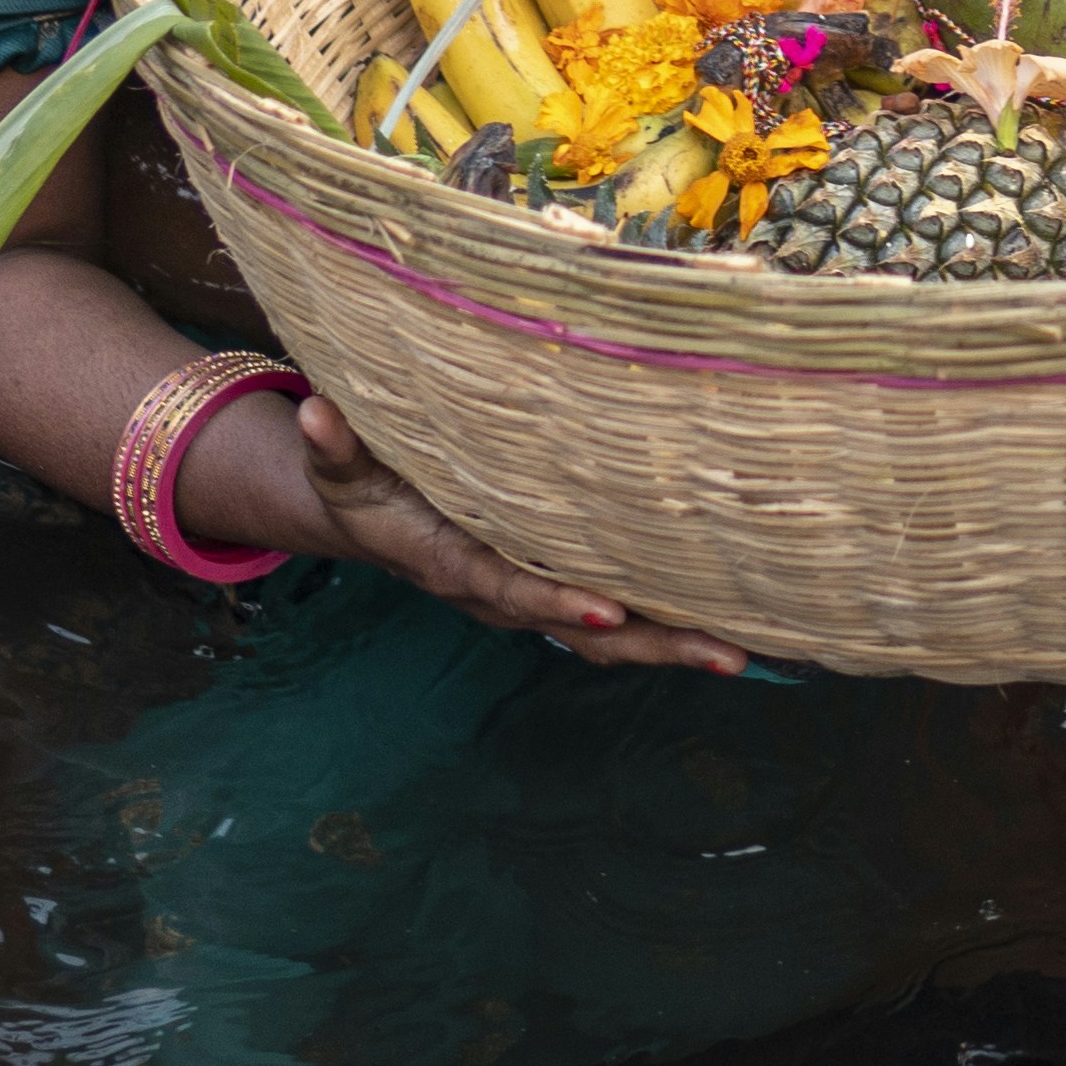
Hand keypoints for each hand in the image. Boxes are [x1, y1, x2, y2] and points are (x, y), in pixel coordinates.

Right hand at [189, 385, 747, 674]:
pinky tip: (727, 620)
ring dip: (675, 644)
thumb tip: (319, 414)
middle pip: (586, 632)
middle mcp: (503, 593)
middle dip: (654, 645)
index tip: (608, 612)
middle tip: (726, 652)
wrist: (373, 518)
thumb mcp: (341, 467)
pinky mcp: (557, 586)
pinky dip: (667, 624)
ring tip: (746, 649)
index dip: (559, 601)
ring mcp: (535, 596)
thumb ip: (337, 445)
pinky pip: (617, 617)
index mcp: (455, 564)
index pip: (513, 588)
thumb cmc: (362, 483)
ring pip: (611, 636)